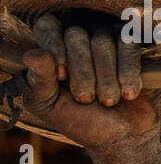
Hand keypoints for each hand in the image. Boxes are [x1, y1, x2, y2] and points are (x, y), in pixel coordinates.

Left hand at [22, 12, 160, 149]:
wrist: (122, 136)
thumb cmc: (81, 120)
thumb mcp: (50, 106)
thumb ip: (37, 81)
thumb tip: (30, 55)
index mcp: (52, 51)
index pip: (47, 27)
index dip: (54, 48)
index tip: (61, 77)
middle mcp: (78, 39)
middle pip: (75, 35)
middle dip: (81, 73)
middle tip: (85, 98)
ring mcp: (106, 38)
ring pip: (101, 41)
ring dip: (105, 79)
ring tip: (107, 101)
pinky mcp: (132, 45)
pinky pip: (128, 45)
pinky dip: (126, 75)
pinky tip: (127, 94)